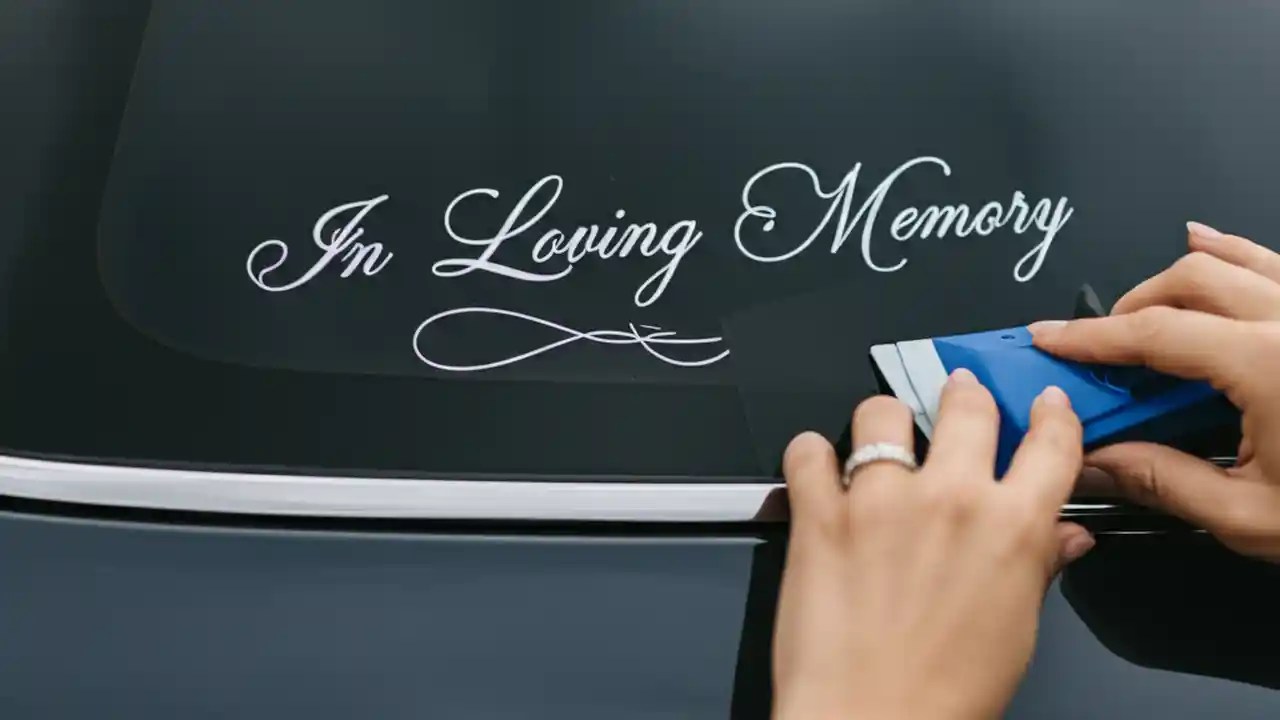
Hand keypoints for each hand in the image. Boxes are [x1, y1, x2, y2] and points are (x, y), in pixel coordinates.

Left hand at [772, 371, 1093, 719]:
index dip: (1051, 414)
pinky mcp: (819, 513)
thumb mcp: (1015, 631)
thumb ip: (1037, 567)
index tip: (1042, 402)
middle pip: (967, 406)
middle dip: (964, 393)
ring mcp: (880, 500)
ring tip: (879, 434)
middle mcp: (950, 499)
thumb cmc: (947, 694)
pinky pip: (808, 451)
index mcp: (1013, 527)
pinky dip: (810, 455)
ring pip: (881, 412)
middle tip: (958, 392)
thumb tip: (1066, 540)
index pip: (1051, 443)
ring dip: (883, 418)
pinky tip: (817, 468)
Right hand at [1029, 222, 1279, 562]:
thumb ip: (1163, 480)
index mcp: (1270, 365)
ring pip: (1232, 261)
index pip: (1154, 334)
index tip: (1051, 340)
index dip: (1090, 338)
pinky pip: (1276, 264)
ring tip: (1137, 301)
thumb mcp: (1252, 515)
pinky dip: (1234, 251)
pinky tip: (1208, 241)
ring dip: (1174, 277)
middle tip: (1096, 347)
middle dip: (1129, 308)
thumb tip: (1098, 460)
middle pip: (1187, 282)